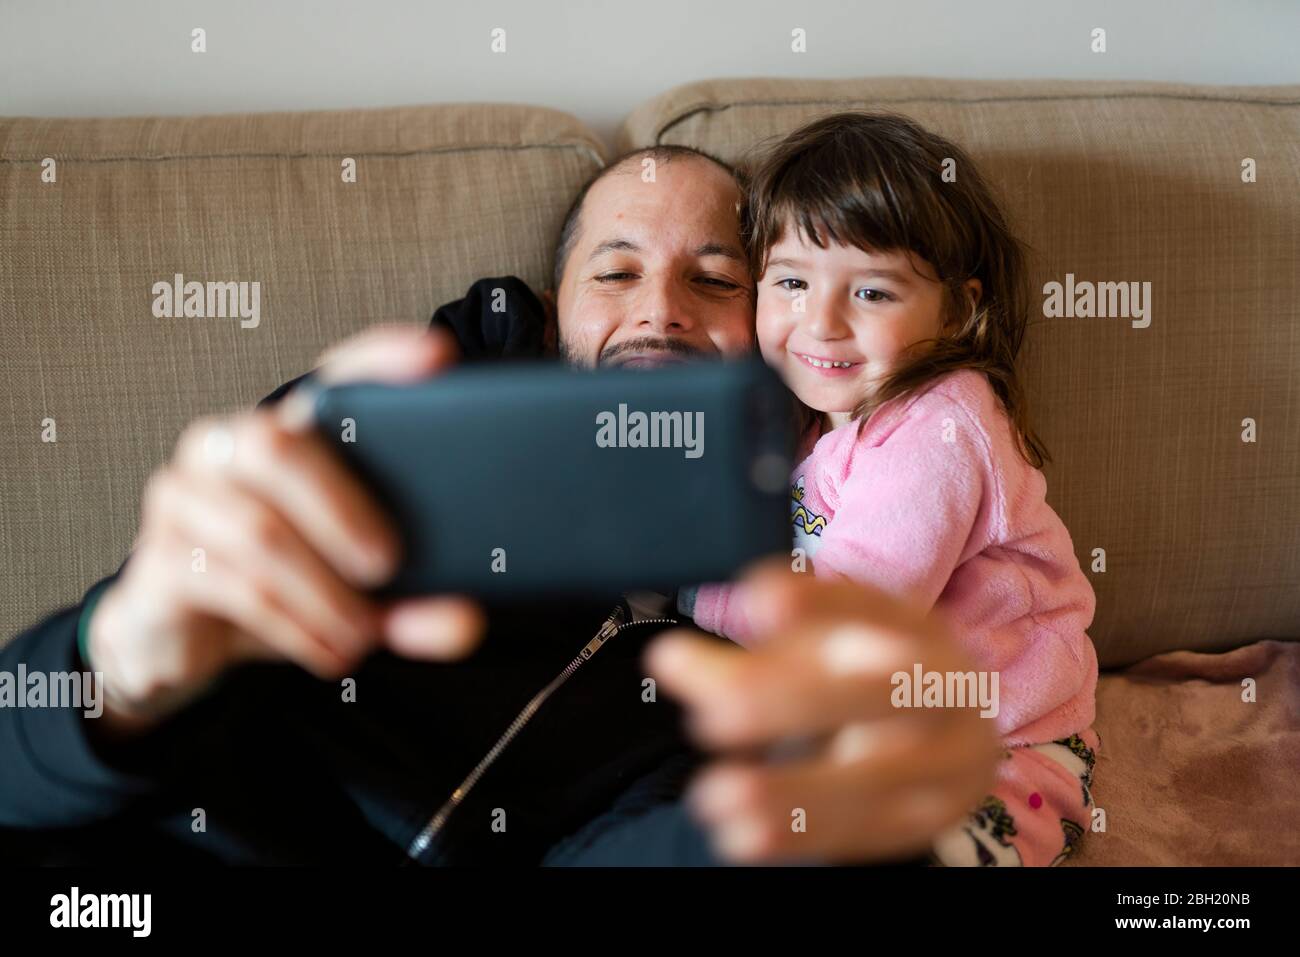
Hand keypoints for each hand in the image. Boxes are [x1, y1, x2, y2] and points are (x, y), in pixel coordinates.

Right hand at [89, 325, 484, 731]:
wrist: (178, 640)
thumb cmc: (278, 587)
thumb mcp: (354, 594)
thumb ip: (411, 603)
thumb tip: (465, 623)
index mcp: (288, 432)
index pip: (334, 376)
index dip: (380, 360)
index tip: (437, 358)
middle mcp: (228, 447)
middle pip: (276, 444)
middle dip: (341, 506)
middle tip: (388, 563)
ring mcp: (184, 496)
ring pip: (261, 534)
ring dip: (324, 594)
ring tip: (364, 633)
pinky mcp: (159, 560)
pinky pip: (235, 586)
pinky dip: (295, 624)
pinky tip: (329, 649)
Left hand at [645, 560, 1000, 864]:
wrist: (945, 733)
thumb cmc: (861, 679)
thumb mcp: (809, 654)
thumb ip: (743, 657)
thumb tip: (671, 661)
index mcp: (913, 626)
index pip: (867, 605)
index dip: (815, 602)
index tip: (755, 599)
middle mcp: (941, 686)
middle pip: (883, 689)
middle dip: (793, 700)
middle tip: (711, 719)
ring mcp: (947, 758)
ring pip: (875, 777)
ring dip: (788, 791)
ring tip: (711, 796)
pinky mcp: (933, 817)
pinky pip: (867, 832)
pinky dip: (800, 835)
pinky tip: (739, 836)